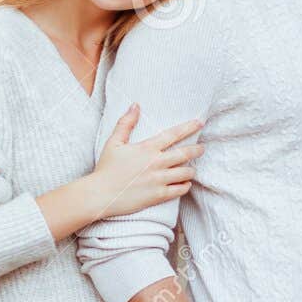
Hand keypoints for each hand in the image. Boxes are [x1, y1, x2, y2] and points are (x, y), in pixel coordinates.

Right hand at [88, 104, 202, 217]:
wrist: (100, 195)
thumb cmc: (106, 169)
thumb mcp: (114, 142)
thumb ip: (126, 123)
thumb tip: (136, 105)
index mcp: (147, 148)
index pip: (173, 134)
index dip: (189, 127)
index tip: (200, 123)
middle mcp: (156, 163)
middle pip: (185, 154)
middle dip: (197, 150)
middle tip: (202, 148)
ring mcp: (158, 180)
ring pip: (185, 173)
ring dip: (191, 170)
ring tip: (191, 169)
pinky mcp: (158, 195)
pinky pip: (180, 190)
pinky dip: (185, 186)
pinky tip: (185, 184)